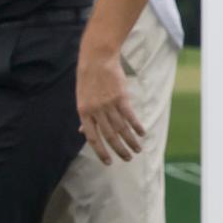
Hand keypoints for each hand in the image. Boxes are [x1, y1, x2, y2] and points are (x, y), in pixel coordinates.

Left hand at [78, 42, 143, 161]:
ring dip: (130, 141)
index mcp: (84, 112)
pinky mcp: (121, 98)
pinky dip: (136, 126)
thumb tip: (82, 132)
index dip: (100, 151)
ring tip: (137, 150)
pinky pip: (130, 116)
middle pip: (109, 136)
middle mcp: (96, 111)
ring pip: (121, 128)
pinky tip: (141, 134)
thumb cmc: (88, 81)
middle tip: (128, 159)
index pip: (92, 137)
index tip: (108, 162)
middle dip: (119, 150)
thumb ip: (85, 116)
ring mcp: (108, 104)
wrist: (96, 61)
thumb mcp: (81, 99)